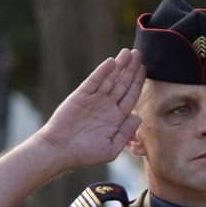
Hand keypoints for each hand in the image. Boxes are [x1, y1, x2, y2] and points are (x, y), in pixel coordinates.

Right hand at [36, 49, 144, 170]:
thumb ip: (126, 133)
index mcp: (115, 118)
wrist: (60, 151)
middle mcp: (106, 106)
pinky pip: (94, 81)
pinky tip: (111, 62)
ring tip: (128, 53)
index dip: (138, 82)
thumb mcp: (111, 148)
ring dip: (119, 66)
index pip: (131, 96)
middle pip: (122, 84)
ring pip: (110, 79)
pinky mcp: (81, 96)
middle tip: (139, 54)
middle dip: (131, 69)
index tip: (145, 69)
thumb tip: (138, 117)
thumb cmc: (85, 154)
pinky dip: (102, 72)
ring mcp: (94, 100)